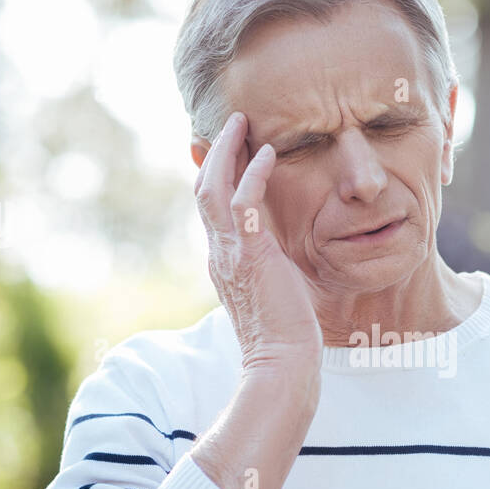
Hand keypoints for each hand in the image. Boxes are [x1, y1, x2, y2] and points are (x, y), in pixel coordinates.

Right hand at [194, 111, 322, 376]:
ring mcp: (231, 255)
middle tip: (232, 123)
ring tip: (242, 123)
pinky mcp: (252, 257)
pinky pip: (246, 204)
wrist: (282, 366)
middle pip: (203, 190)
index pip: (210, 209)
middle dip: (215, 153)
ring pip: (214, 189)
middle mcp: (219, 255)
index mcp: (223, 263)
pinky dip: (254, 174)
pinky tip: (269, 152)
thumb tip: (278, 258)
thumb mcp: (272, 294)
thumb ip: (268, 269)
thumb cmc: (285, 338)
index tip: (228, 149)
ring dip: (227, 151)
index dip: (215, 175)